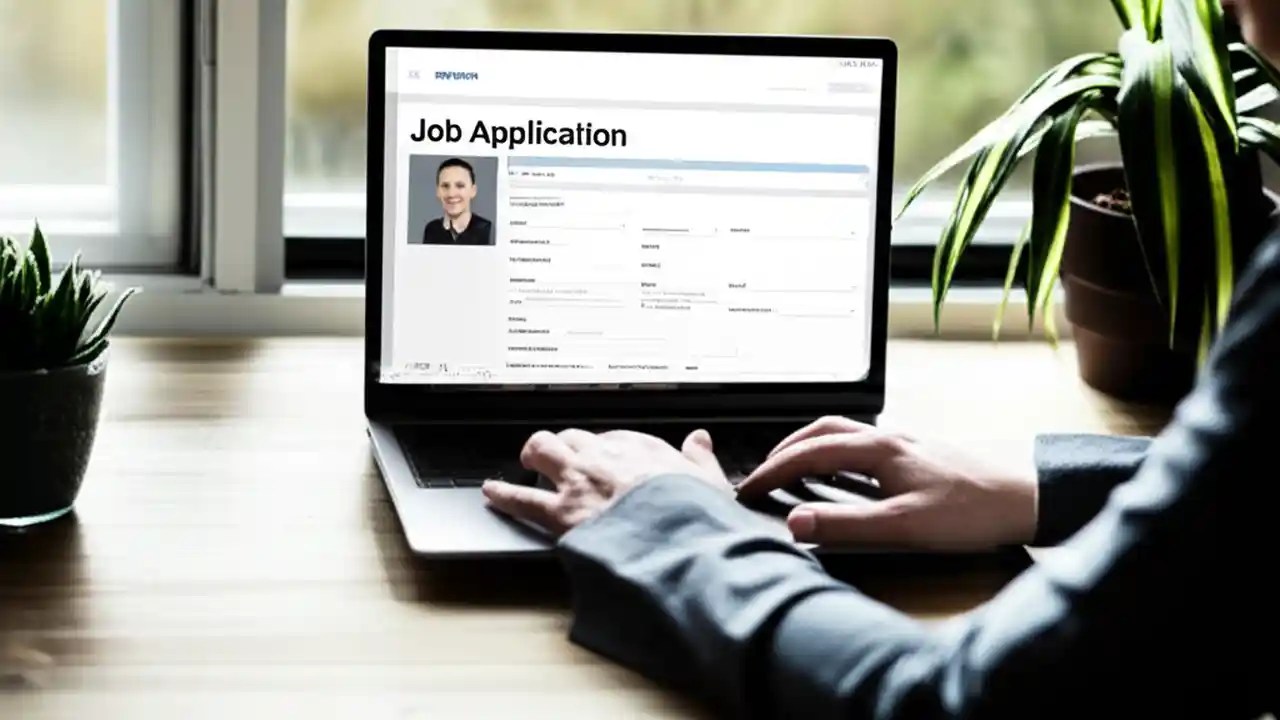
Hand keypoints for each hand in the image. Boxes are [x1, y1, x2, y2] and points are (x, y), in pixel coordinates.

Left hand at [481, 428, 730, 535]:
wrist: (675, 543)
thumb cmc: (694, 516)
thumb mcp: (709, 481)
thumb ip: (700, 459)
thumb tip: (699, 441)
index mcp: (640, 448)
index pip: (613, 438)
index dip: (606, 449)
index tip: (608, 458)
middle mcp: (604, 456)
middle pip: (573, 438)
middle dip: (567, 446)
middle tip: (564, 458)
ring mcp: (577, 482)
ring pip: (542, 450)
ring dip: (534, 454)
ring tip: (528, 460)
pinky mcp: (559, 513)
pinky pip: (521, 498)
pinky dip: (503, 494)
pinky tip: (491, 492)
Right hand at [737, 417, 1037, 549]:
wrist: (1024, 499)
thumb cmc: (970, 511)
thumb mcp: (902, 526)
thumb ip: (846, 524)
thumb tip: (795, 522)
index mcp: (877, 449)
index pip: (808, 453)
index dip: (772, 471)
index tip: (747, 489)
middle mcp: (887, 437)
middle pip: (820, 430)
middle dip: (783, 449)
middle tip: (761, 474)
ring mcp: (902, 442)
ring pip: (841, 431)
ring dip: (808, 445)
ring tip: (790, 467)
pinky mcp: (914, 453)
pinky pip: (860, 442)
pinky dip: (834, 451)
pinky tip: (840, 473)